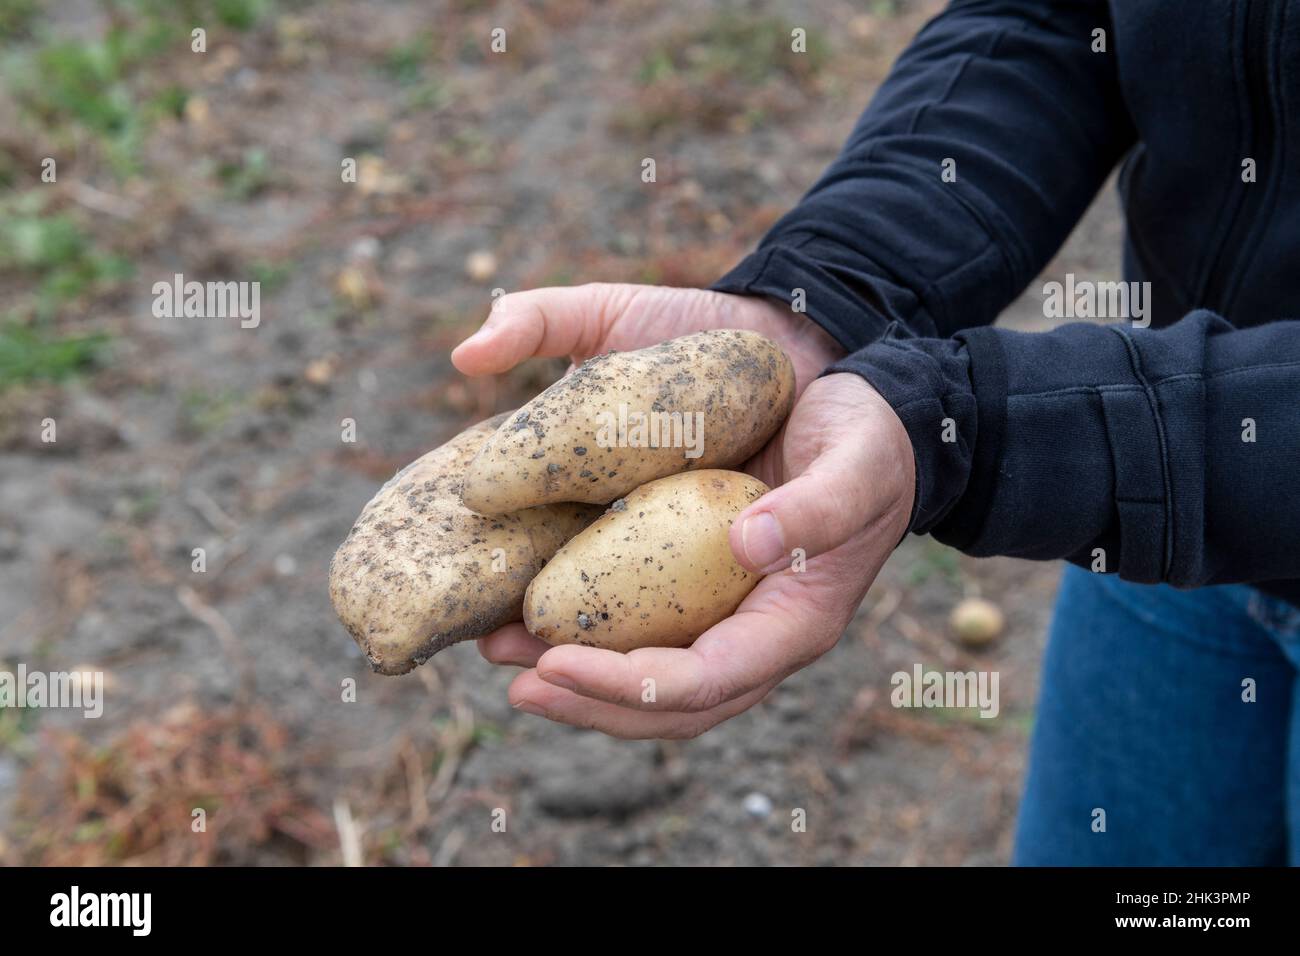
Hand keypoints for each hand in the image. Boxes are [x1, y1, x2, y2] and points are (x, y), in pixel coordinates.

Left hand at [453, 284, 914, 737]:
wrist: (864, 412)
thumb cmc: (869, 440)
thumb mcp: (858, 462)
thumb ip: (819, 504)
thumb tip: (748, 545)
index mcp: (794, 622)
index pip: (704, 683)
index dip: (627, 686)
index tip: (555, 663)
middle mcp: (754, 635)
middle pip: (666, 705)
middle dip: (586, 701)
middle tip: (513, 679)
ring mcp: (725, 614)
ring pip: (645, 675)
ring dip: (574, 676)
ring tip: (498, 648)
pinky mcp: (698, 584)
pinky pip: (639, 624)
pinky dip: (586, 625)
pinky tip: (530, 600)